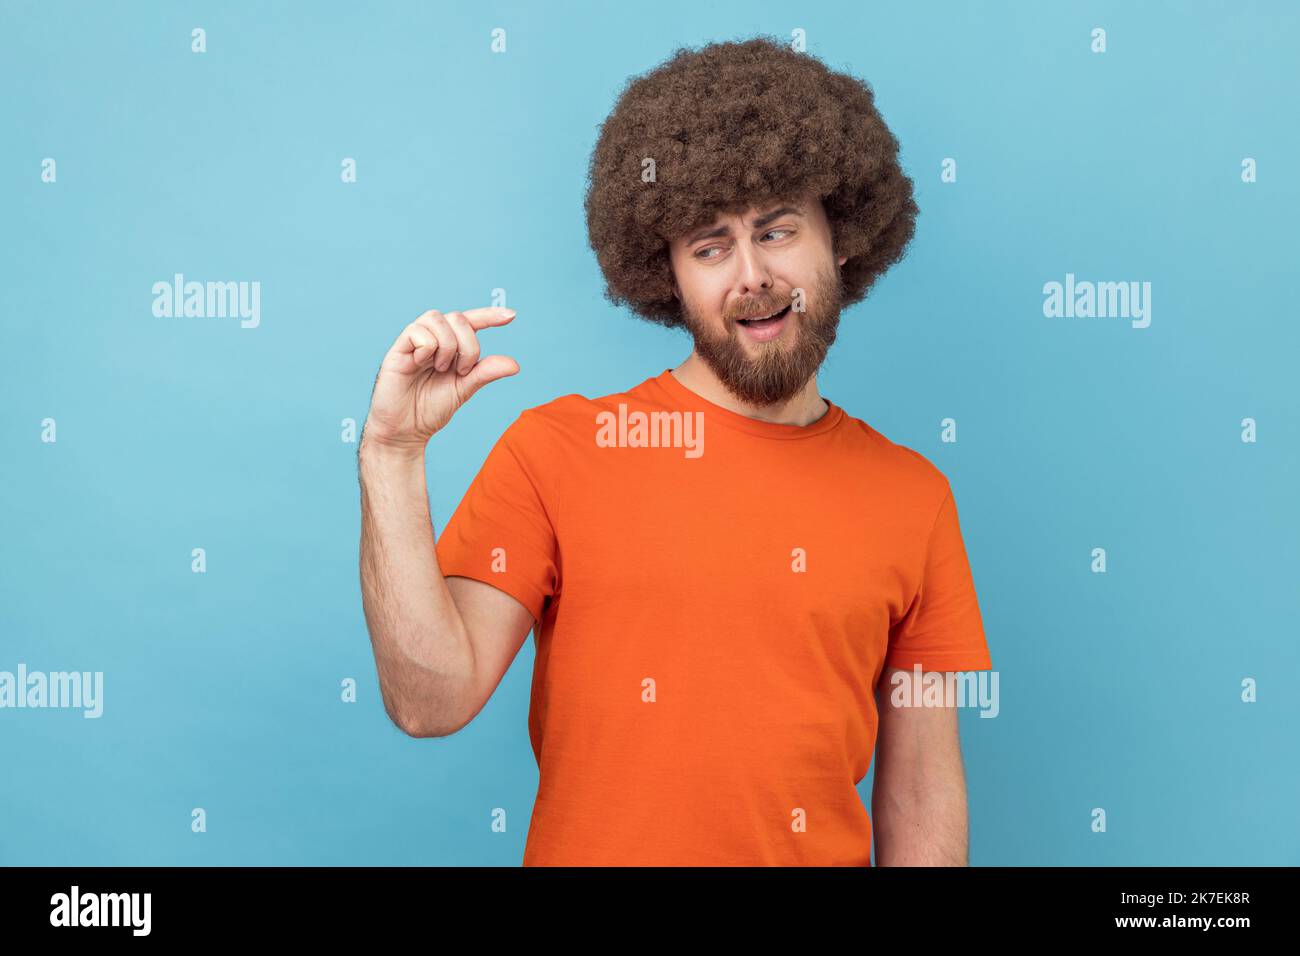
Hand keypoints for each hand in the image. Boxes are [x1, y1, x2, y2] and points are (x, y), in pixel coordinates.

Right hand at [362, 307, 518, 454]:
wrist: (406, 431)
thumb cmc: (430, 409)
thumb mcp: (464, 389)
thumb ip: (485, 373)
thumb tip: (514, 364)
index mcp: (450, 346)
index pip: (471, 321)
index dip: (490, 315)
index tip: (512, 316)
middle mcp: (433, 339)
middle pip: (458, 318)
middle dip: (468, 345)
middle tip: (462, 371)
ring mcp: (414, 342)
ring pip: (437, 319)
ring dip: (447, 346)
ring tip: (441, 369)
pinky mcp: (397, 350)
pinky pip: (416, 331)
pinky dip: (427, 347)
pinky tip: (421, 364)